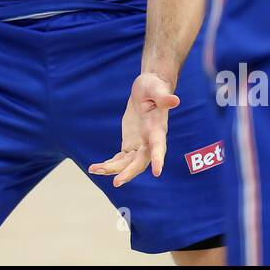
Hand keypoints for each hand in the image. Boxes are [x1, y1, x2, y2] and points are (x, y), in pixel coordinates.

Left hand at [88, 72, 179, 186]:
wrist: (148, 89)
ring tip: (95, 169)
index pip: (159, 146)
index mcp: (158, 129)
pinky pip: (120, 159)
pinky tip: (95, 168)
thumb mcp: (156, 88)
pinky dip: (109, 164)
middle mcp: (150, 141)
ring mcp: (140, 145)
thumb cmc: (154, 87)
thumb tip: (175, 100)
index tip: (158, 172)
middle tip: (116, 182)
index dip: (158, 158)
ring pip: (128, 164)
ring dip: (113, 169)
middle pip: (141, 162)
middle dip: (129, 172)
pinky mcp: (130, 144)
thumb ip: (164, 97)